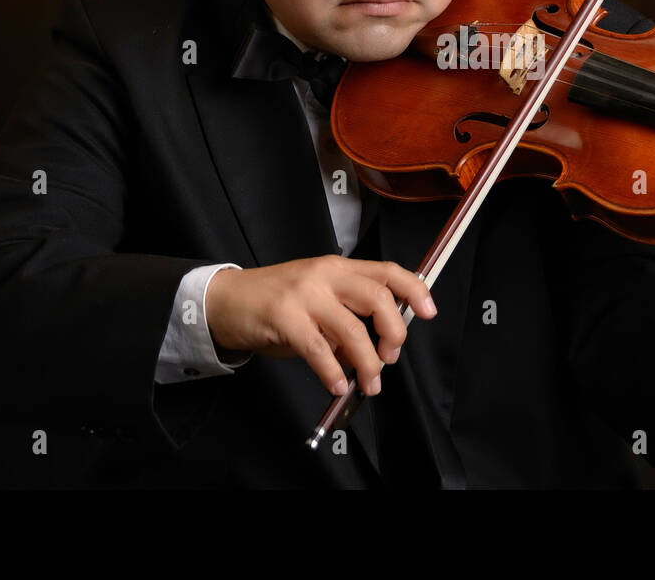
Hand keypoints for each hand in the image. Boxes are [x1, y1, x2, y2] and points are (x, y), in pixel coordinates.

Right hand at [205, 256, 436, 397]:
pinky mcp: (283, 317)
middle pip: (379, 298)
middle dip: (393, 334)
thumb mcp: (318, 301)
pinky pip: (319, 351)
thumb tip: (378, 350)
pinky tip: (337, 386)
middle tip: (389, 358)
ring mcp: (304, 294)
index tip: (429, 312)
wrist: (225, 301)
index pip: (388, 271)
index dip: (415, 290)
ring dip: (367, 364)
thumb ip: (348, 317)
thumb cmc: (275, 303)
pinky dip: (333, 374)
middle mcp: (325, 275)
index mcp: (339, 268)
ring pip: (353, 330)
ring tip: (368, 383)